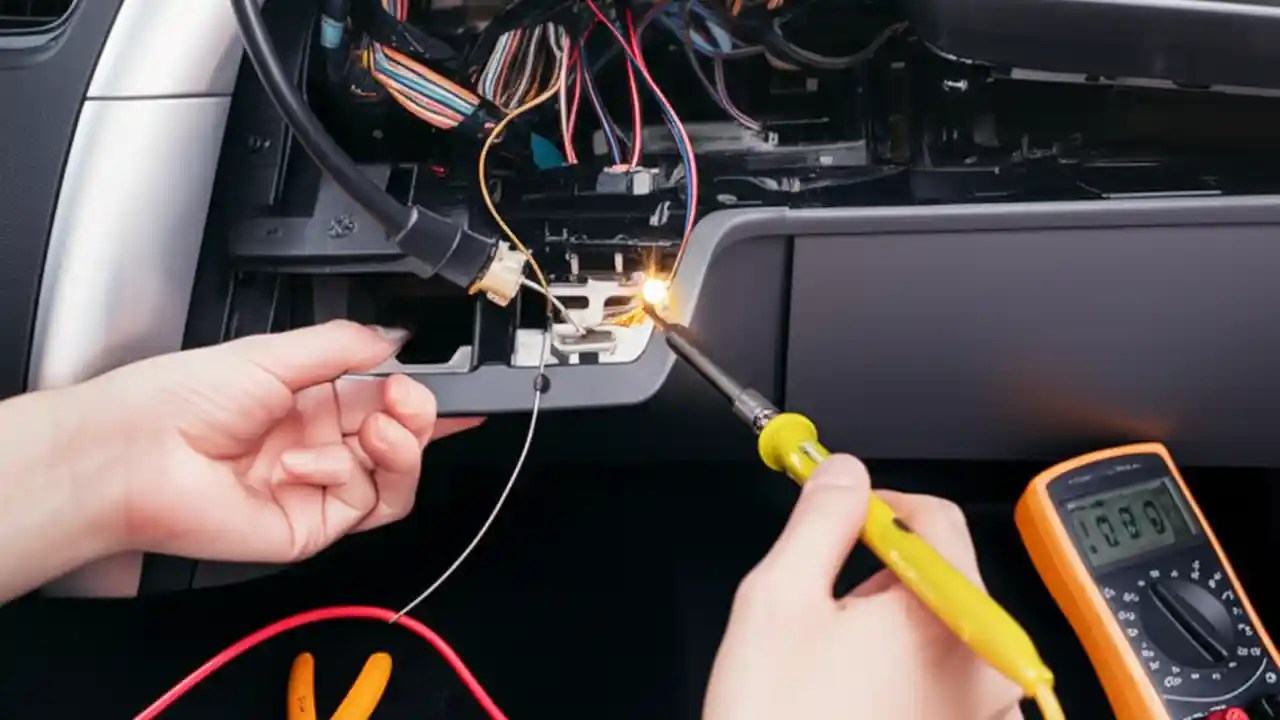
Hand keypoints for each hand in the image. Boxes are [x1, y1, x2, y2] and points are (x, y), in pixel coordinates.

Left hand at [66, 321, 481, 563]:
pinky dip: (344, 475)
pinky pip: (361, 503)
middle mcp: (317, 445)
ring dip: (399, 449)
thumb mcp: (272, 353)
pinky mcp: (309, 526)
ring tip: (382, 429)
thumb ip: (343, 346)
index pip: (385, 401)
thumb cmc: (178, 400)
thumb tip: (395, 336)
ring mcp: (315, 488)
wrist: (134, 455)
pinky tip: (309, 460)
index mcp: (309, 401)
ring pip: (393, 479)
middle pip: (400, 440)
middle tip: (412, 400)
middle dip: (417, 418)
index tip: (457, 390)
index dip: (421, 398)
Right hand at [703, 455, 1022, 719]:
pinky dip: (899, 663)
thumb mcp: (779, 600)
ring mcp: (981, 709)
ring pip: (937, 622)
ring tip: (827, 658)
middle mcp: (986, 663)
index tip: (835, 515)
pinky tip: (848, 690)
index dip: (875, 503)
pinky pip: (940, 672)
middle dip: (877, 567)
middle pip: (940, 570)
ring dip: (885, 618)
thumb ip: (819, 520)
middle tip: (819, 597)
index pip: (935, 515)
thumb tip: (843, 474)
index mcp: (950, 617)